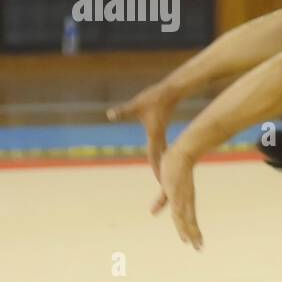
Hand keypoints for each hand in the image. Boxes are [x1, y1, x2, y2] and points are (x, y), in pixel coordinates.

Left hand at [107, 83, 176, 201]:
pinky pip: (163, 148)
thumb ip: (122, 111)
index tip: (160, 185)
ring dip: (163, 167)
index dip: (156, 170)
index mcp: (154, 135)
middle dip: (161, 174)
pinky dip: (162, 157)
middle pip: (160, 160)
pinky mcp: (161, 130)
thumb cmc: (154, 97)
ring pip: (163, 155)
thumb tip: (110, 114)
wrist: (171, 91)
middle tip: (164, 190)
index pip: (154, 156)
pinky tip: (163, 162)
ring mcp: (161, 134)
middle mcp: (159, 137)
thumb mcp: (136, 105)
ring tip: (164, 180)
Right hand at [155, 148, 202, 249]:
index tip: (197, 244)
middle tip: (200, 248)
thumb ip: (161, 200)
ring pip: (184, 216)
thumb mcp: (167, 188)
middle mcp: (186, 199)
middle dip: (194, 235)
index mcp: (186, 200)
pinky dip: (180, 214)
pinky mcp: (175, 189)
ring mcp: (181, 195)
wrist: (183, 152)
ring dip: (187, 229)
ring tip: (191, 242)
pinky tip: (182, 223)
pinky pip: (177, 204)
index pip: (189, 219)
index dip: (192, 232)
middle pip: (189, 221)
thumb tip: (152, 213)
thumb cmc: (175, 167)